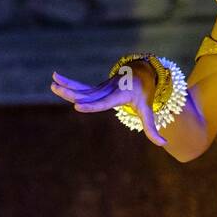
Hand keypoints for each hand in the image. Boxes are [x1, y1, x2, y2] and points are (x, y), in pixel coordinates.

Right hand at [50, 65, 167, 146]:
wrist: (143, 73)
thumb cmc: (145, 95)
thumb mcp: (149, 110)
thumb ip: (152, 128)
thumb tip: (164, 143)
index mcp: (121, 95)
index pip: (104, 102)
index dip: (91, 105)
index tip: (77, 106)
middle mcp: (109, 89)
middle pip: (89, 93)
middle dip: (73, 92)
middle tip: (59, 90)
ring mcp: (102, 87)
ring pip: (83, 88)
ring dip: (68, 85)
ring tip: (53, 83)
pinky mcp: (97, 87)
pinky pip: (82, 86)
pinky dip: (69, 82)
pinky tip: (55, 79)